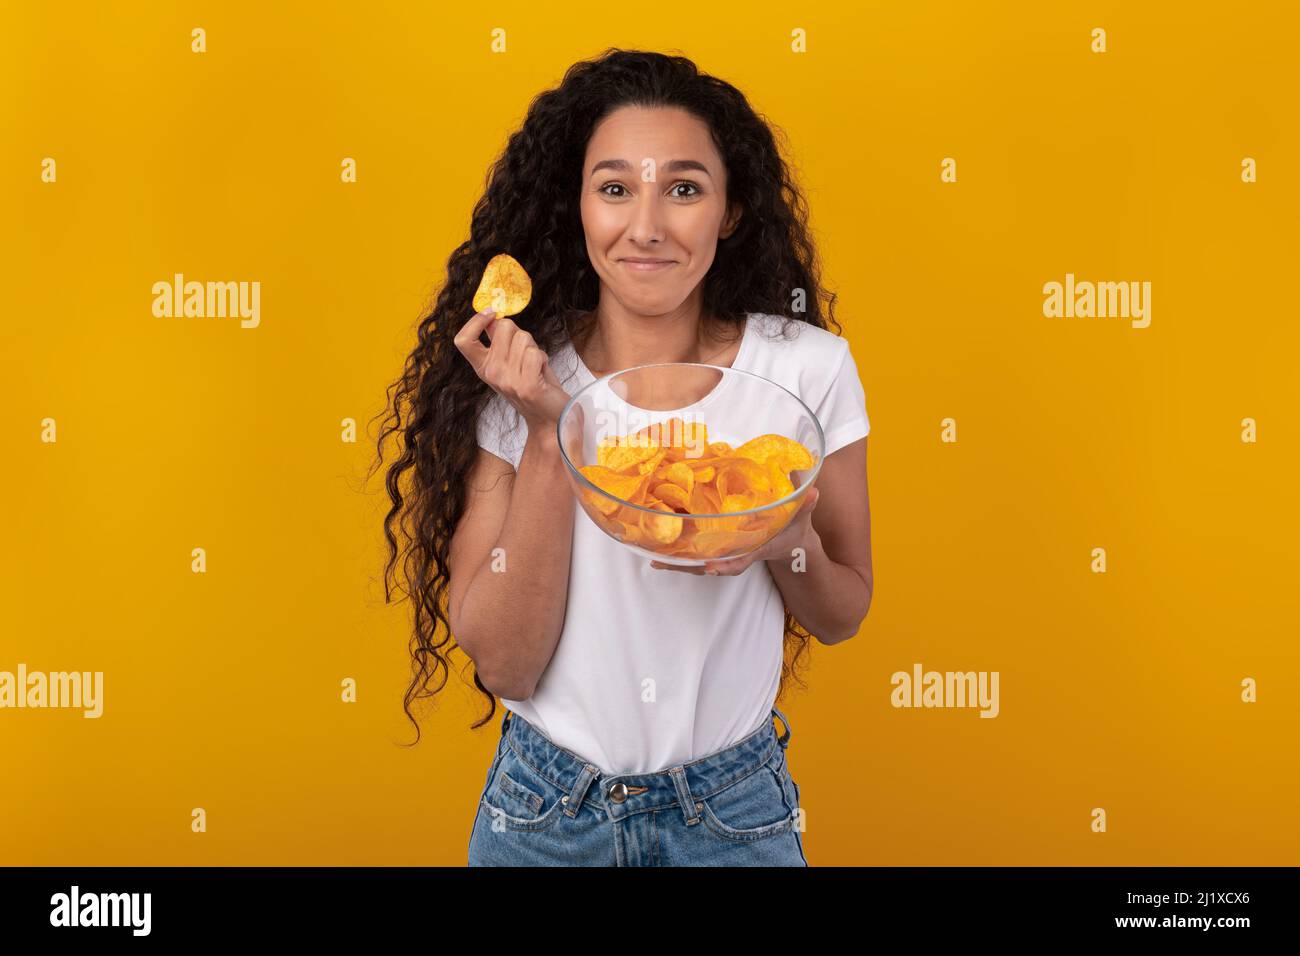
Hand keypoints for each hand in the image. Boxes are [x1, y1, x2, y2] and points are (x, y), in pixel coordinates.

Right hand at [454, 308, 570, 430]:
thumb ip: (500, 341)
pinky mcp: (526, 386)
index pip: (463, 340)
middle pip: (503, 327)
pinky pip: (535, 353)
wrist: (549, 417)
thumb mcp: (510, 361)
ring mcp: (507, 381)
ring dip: (534, 348)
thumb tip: (493, 316)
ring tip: (535, 366)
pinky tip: (541, 372)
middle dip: (520, 333)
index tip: (491, 313)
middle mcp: (492, 374)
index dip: (475, 321)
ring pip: (523, 337)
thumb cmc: (533, 384)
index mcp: (484, 367)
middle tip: (527, 354)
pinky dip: (543, 358)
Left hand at [650, 486, 819, 575]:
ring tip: (652, 559)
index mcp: (757, 548)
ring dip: (677, 562)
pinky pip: (698, 553)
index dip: (727, 565)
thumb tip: (813, 492)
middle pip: (711, 565)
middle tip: (661, 562)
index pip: (742, 559)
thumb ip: (805, 505)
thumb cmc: (794, 529)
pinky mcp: (720, 548)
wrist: (791, 544)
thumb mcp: (801, 517)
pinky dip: (679, 553)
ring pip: (700, 562)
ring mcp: (728, 553)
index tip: (711, 568)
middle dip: (688, 566)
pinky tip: (657, 550)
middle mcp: (738, 553)